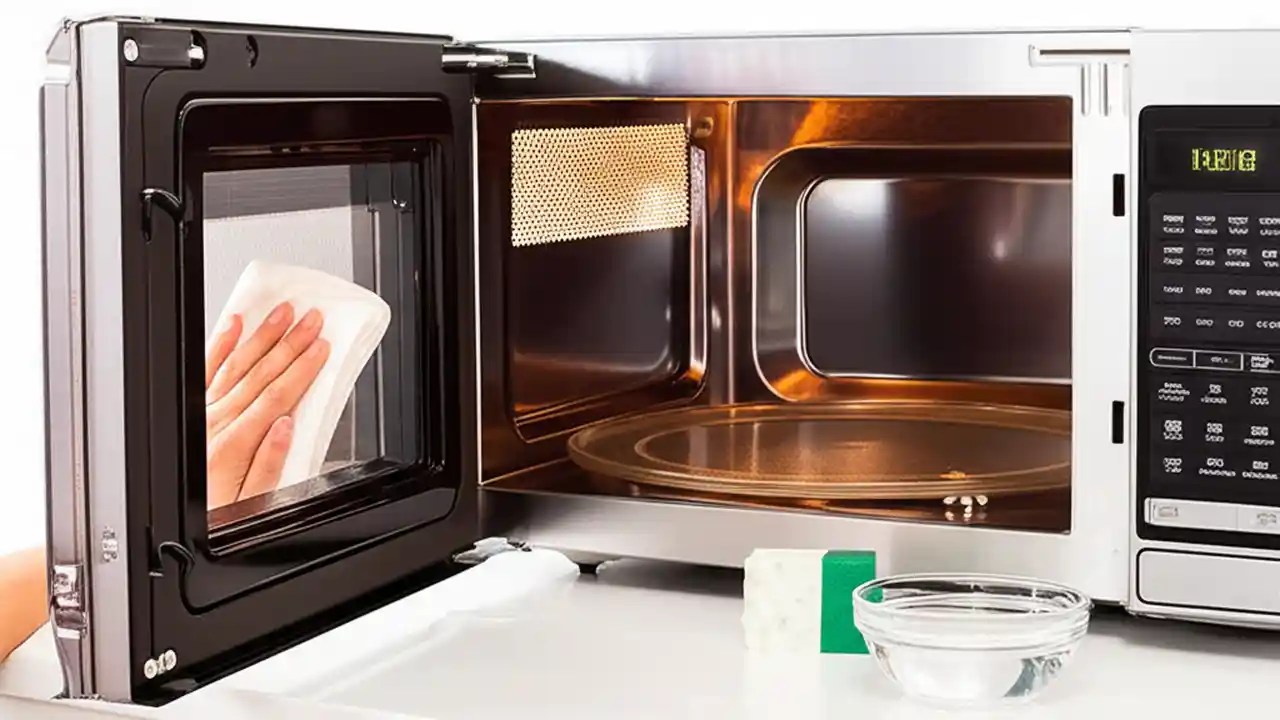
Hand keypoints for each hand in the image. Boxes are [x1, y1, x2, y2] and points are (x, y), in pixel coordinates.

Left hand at [204, 302, 329, 508]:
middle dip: (289, 343)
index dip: (302, 369)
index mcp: (236, 444)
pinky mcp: (193, 411)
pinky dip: (220, 345)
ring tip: (281, 313)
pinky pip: (206, 370)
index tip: (321, 347)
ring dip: (262, 336)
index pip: (277, 397)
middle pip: (261, 374)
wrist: (180, 522)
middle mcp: (217, 423)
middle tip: (310, 318)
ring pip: (237, 365)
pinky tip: (233, 324)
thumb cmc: (221, 514)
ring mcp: (203, 414)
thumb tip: (286, 426)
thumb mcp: (255, 503)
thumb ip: (270, 464)